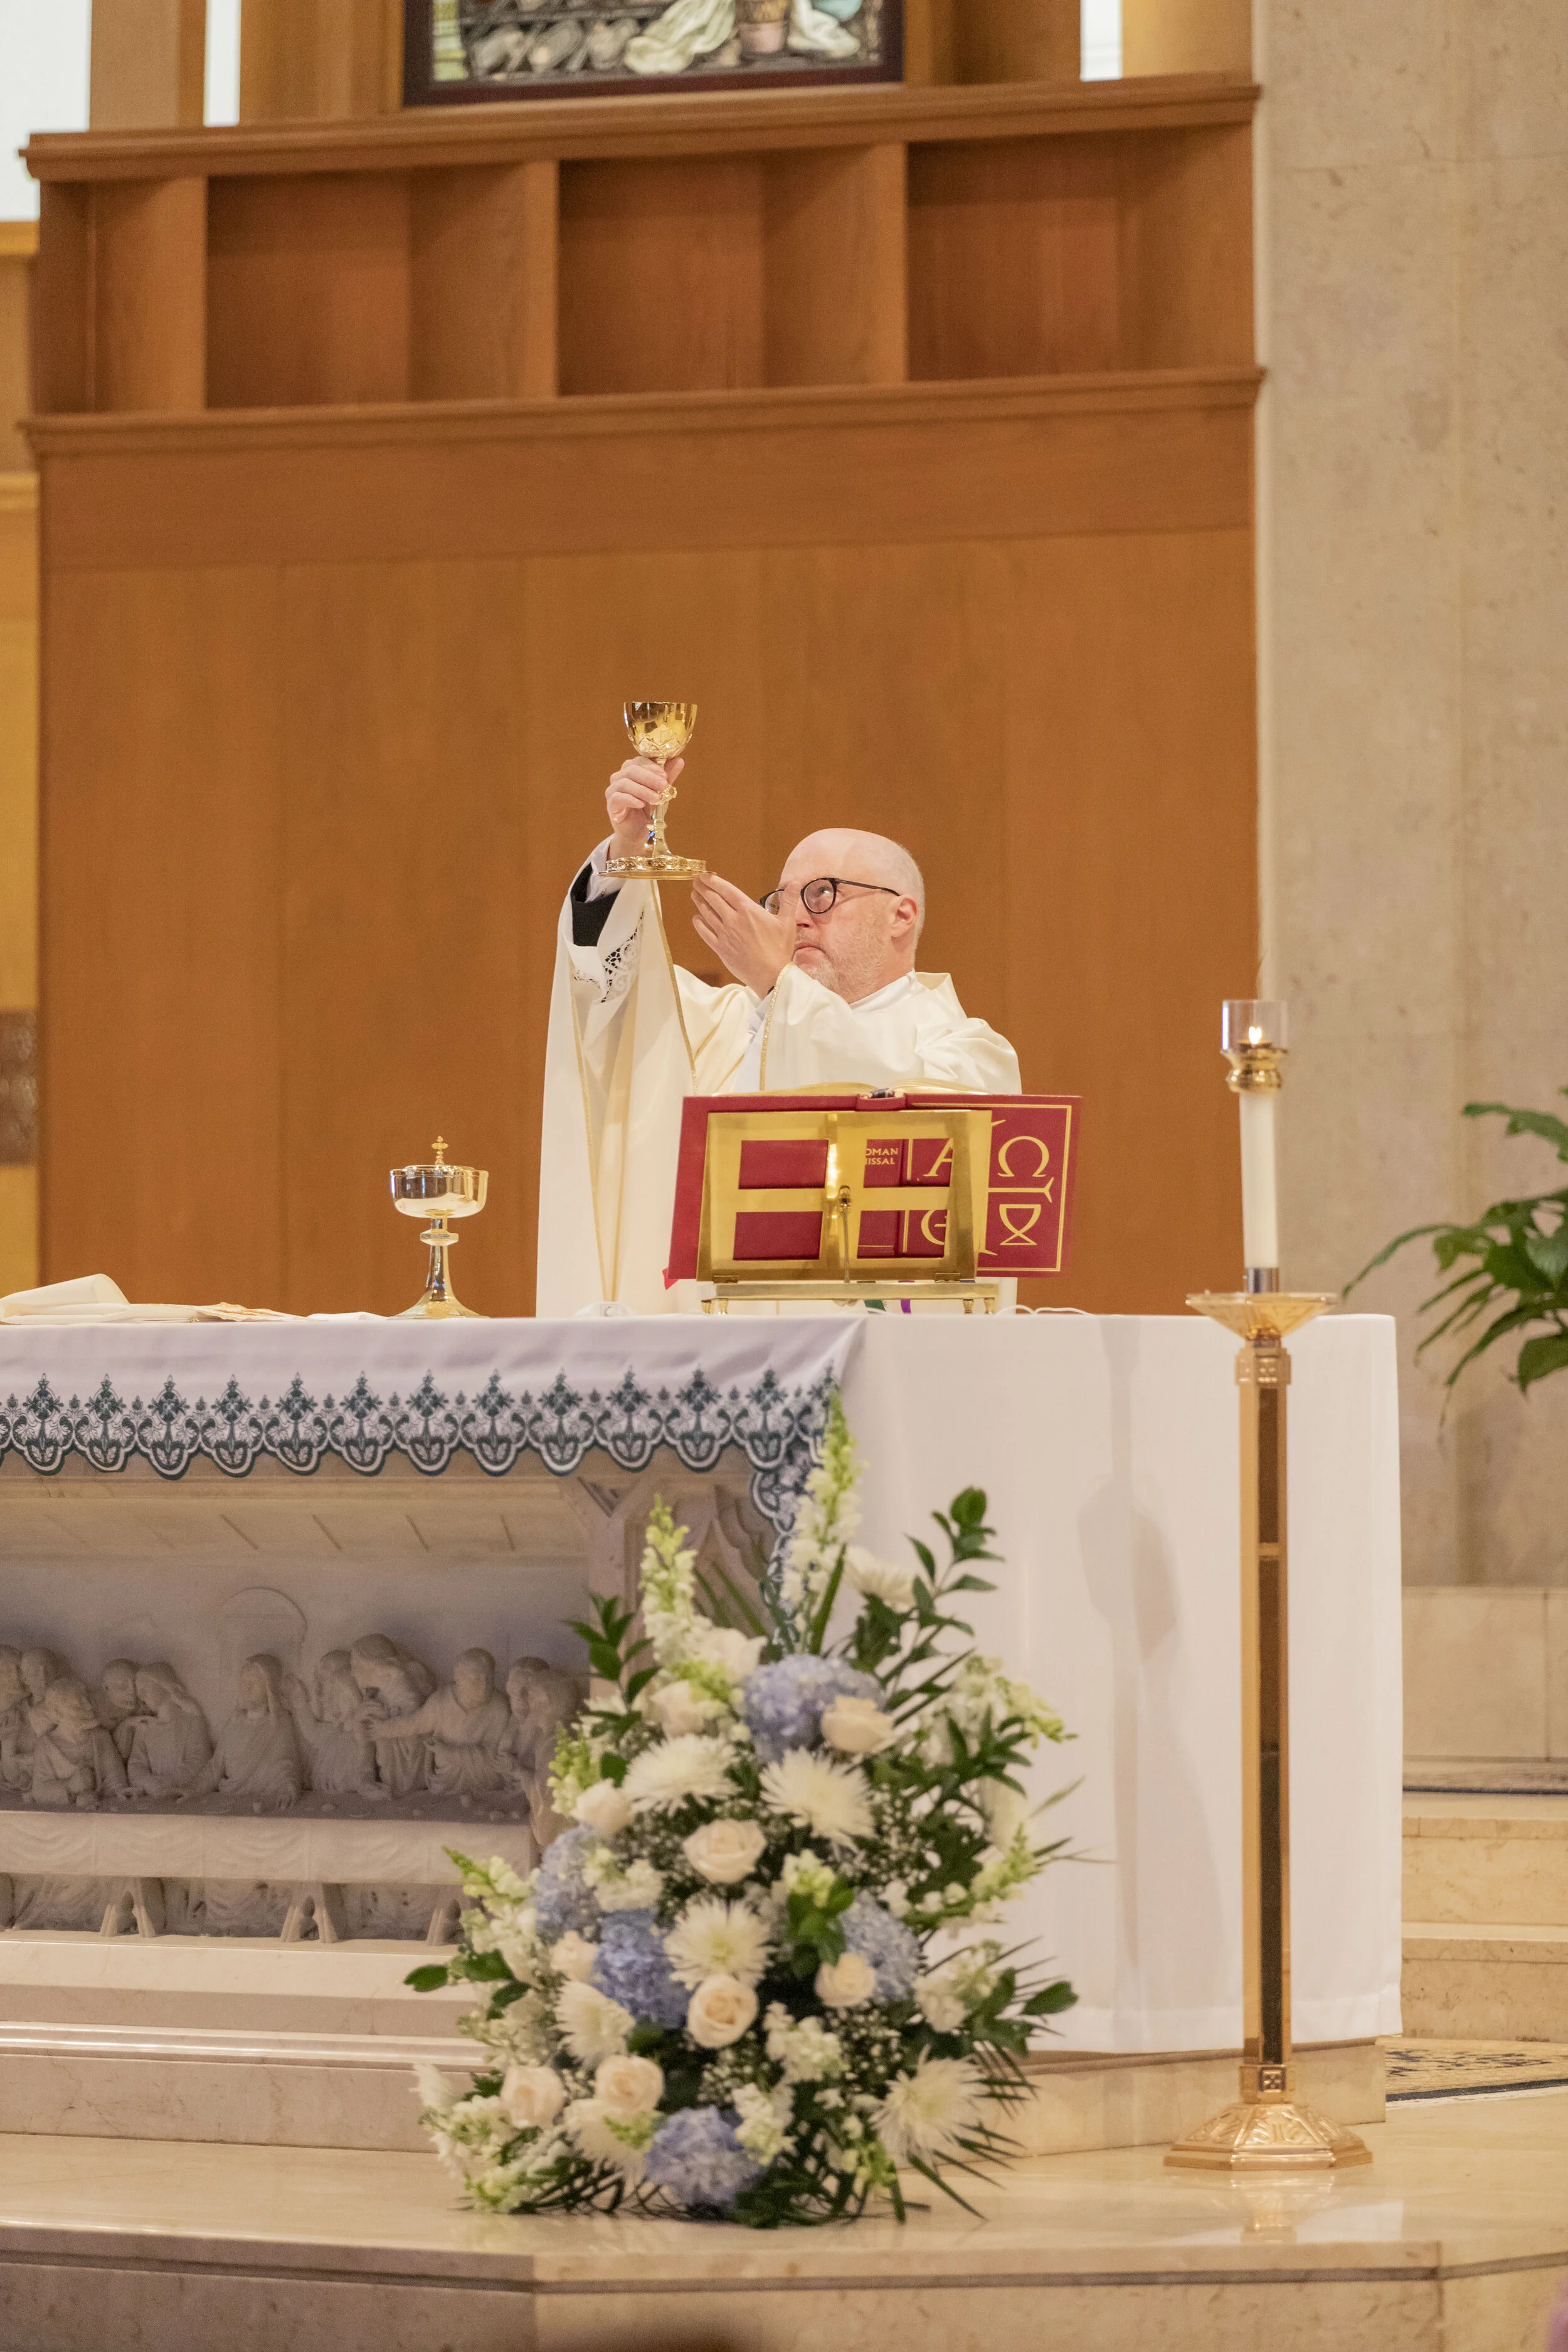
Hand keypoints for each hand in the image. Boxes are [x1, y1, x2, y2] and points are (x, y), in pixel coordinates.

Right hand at [607, 756, 682, 860]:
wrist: (639, 831)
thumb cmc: (649, 809)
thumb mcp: (661, 792)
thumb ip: (668, 777)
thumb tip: (679, 761)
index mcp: (630, 771)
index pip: (638, 761)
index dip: (652, 766)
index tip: (665, 775)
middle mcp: (619, 778)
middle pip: (631, 770)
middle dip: (649, 777)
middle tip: (663, 785)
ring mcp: (613, 791)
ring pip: (624, 783)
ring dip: (643, 790)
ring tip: (656, 798)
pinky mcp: (611, 805)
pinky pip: (618, 798)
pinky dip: (630, 799)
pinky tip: (641, 804)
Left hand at [691, 874, 795, 996]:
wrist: (770, 975)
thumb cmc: (779, 949)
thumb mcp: (787, 922)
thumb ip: (789, 900)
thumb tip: (796, 882)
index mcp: (748, 910)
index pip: (726, 890)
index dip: (713, 881)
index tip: (705, 875)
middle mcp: (733, 919)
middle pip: (713, 899)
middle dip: (703, 888)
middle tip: (696, 881)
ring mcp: (725, 934)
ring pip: (707, 914)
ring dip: (699, 902)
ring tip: (694, 894)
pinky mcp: (720, 948)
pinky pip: (705, 933)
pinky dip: (699, 924)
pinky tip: (696, 919)